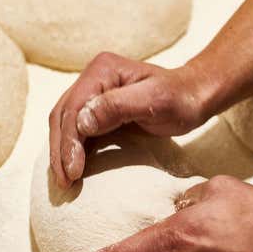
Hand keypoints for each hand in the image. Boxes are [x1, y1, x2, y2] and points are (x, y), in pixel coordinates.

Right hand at [48, 52, 210, 187]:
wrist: (192, 97)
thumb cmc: (179, 98)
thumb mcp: (154, 100)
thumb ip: (117, 107)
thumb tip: (81, 122)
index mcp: (102, 70)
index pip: (74, 107)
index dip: (70, 140)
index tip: (73, 171)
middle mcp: (92, 79)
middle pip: (63, 116)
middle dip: (60, 150)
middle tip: (63, 181)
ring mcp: (93, 94)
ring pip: (64, 124)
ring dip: (60, 152)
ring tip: (63, 181)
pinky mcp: (97, 110)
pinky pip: (76, 131)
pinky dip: (70, 150)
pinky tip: (71, 170)